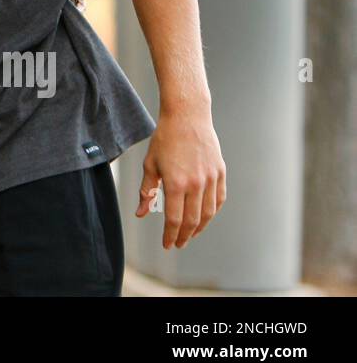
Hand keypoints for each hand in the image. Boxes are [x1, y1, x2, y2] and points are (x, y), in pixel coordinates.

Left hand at [135, 107, 226, 248]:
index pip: (174, 219)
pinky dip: (212, 212)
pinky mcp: (220, 173)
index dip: (170, 235)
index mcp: (176, 183)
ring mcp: (211, 179)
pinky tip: (205, 217)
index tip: (167, 245)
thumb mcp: (150, 164)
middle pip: (192, 220)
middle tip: (178, 244)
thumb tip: (141, 214)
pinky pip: (218, 199)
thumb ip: (146, 191)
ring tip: (190, 234)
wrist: (187, 117)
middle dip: (184, 236)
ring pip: (208, 213)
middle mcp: (196, 184)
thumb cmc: (164, 139)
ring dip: (199, 227)